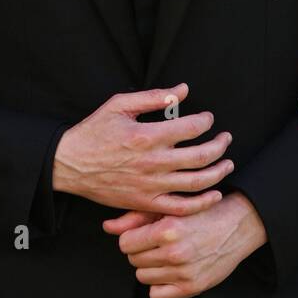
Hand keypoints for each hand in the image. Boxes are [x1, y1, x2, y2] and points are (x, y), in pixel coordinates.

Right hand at [52, 82, 233, 215]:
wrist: (69, 165)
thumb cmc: (93, 132)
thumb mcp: (119, 105)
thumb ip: (153, 97)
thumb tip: (182, 90)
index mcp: (146, 136)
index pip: (190, 128)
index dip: (206, 121)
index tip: (208, 118)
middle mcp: (151, 163)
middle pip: (200, 156)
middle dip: (220, 145)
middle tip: (226, 138)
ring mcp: (149, 186)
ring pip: (196, 183)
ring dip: (218, 172)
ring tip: (227, 163)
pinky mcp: (144, 203)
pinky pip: (180, 208)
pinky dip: (201, 203)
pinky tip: (214, 194)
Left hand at [101, 192, 266, 297]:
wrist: (238, 225)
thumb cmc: (202, 212)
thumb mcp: (171, 208)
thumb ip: (136, 217)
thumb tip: (107, 227)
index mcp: (167, 230)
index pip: (125, 243)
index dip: (133, 238)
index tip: (145, 234)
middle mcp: (175, 252)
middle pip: (133, 260)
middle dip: (142, 251)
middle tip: (159, 243)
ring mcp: (184, 272)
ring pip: (143, 277)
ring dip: (151, 267)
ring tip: (167, 255)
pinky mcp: (192, 287)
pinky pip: (156, 294)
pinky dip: (160, 285)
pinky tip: (171, 271)